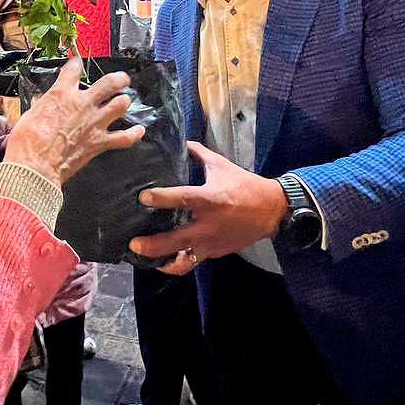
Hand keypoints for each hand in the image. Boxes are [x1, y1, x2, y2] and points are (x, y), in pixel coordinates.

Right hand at [4, 57, 143, 184]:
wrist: (36, 166)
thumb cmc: (27, 142)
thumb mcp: (28, 116)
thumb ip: (40, 106)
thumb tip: (40, 102)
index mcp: (62, 94)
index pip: (73, 70)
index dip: (76, 64)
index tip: (77, 63)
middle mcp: (83, 104)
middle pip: (109, 83)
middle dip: (118, 78)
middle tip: (121, 79)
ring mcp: (95, 122)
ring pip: (120, 104)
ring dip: (123, 101)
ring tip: (124, 101)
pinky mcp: (100, 142)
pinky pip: (125, 137)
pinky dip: (133, 134)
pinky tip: (139, 130)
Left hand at [127, 142, 288, 274]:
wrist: (270, 211)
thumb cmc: (245, 185)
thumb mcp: (222, 166)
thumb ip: (199, 154)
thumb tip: (181, 141)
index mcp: (210, 199)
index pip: (183, 199)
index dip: (161, 198)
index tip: (142, 197)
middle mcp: (208, 224)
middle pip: (177, 239)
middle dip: (153, 244)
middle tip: (133, 243)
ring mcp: (211, 242)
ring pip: (182, 260)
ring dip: (161, 261)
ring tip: (143, 257)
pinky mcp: (214, 253)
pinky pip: (191, 262)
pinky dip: (175, 263)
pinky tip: (160, 260)